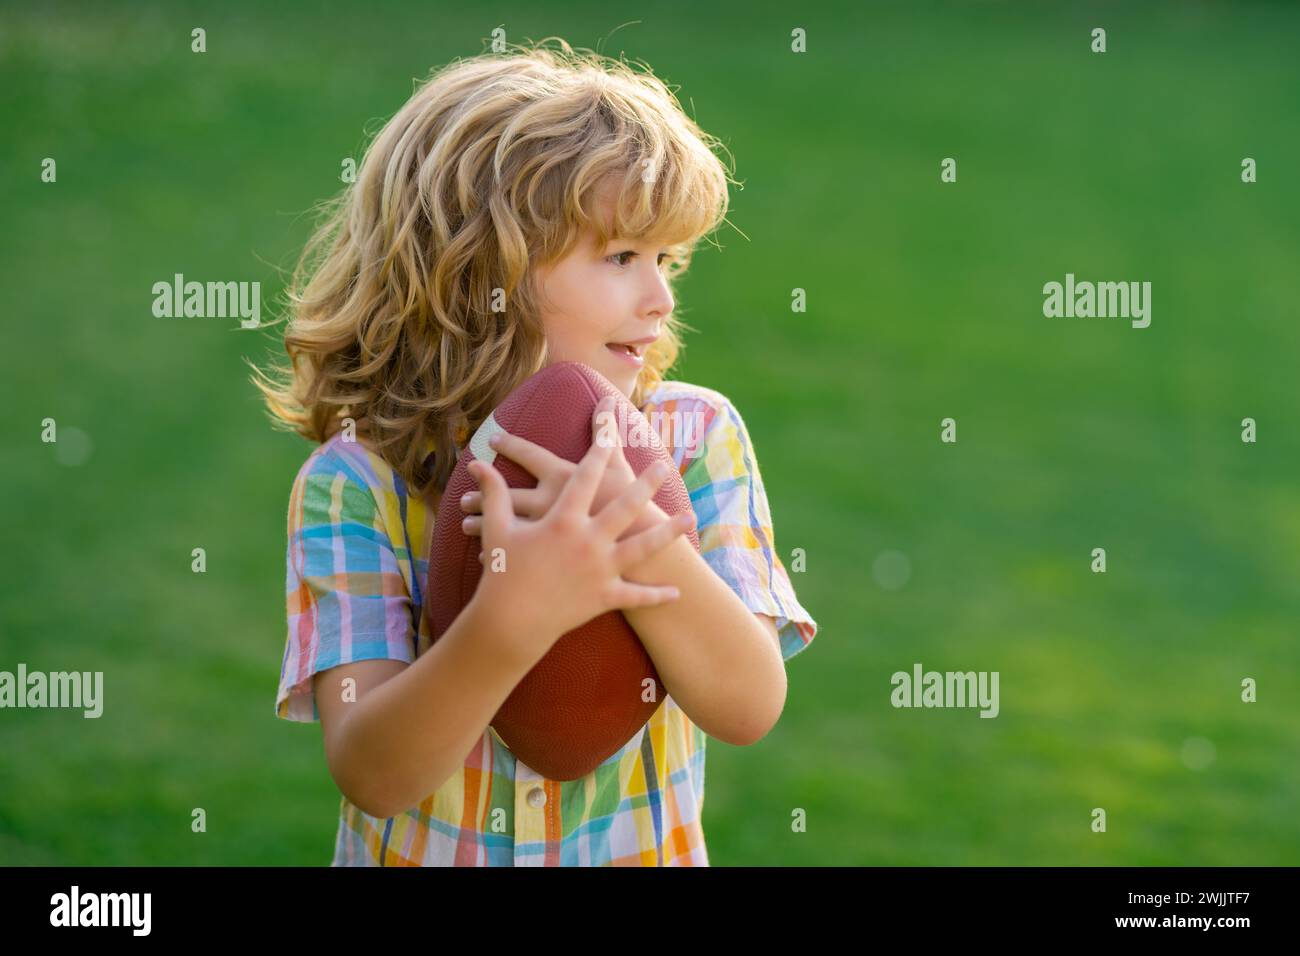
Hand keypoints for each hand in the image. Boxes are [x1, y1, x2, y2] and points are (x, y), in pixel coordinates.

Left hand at [459, 396, 667, 541]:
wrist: (646, 554)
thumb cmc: (634, 507)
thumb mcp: (620, 466)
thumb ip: (606, 433)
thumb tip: (605, 400)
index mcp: (564, 479)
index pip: (531, 455)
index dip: (511, 444)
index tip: (493, 439)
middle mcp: (549, 504)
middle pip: (508, 496)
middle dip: (483, 496)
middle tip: (464, 498)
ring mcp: (547, 534)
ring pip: (505, 527)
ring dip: (483, 525)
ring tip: (465, 525)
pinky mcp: (548, 559)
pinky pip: (516, 556)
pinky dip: (499, 554)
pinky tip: (483, 556)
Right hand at [466, 436, 695, 661]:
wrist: (508, 622)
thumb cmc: (501, 573)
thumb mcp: (496, 529)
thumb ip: (493, 493)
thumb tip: (478, 463)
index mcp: (561, 522)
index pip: (584, 478)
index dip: (597, 452)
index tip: (611, 433)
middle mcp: (587, 542)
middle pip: (624, 507)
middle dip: (646, 485)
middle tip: (664, 467)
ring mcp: (600, 570)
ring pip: (642, 548)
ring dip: (668, 534)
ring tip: (690, 519)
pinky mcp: (605, 597)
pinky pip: (636, 595)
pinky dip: (657, 595)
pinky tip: (678, 592)